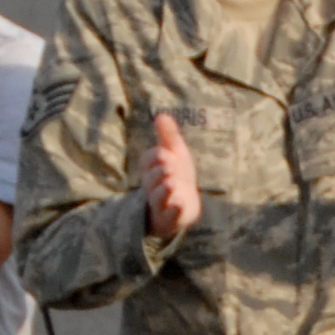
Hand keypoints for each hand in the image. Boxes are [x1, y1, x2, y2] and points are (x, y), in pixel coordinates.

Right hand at [143, 109, 200, 242]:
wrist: (186, 204)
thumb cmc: (178, 175)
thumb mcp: (175, 154)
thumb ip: (168, 136)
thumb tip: (161, 115)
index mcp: (151, 170)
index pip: (148, 161)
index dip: (155, 157)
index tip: (165, 154)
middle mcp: (153, 187)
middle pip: (151, 179)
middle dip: (158, 173)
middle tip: (168, 168)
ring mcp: (161, 204)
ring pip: (157, 197)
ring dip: (164, 190)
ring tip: (171, 183)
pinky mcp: (170, 219)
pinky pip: (168, 216)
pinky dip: (173, 211)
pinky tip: (180, 204)